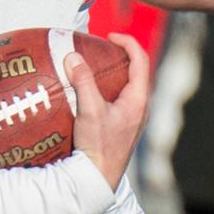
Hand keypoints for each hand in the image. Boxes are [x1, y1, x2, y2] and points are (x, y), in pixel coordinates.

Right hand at [67, 31, 153, 189]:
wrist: (98, 178)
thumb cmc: (99, 146)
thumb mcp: (90, 110)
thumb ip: (83, 81)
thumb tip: (72, 56)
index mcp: (139, 99)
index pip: (141, 60)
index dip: (127, 42)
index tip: (109, 36)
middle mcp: (139, 107)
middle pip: (135, 72)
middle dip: (119, 55)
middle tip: (100, 48)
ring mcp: (132, 118)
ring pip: (127, 86)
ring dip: (113, 73)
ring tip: (93, 66)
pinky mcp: (121, 127)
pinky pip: (118, 99)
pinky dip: (107, 88)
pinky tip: (88, 92)